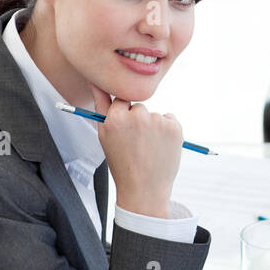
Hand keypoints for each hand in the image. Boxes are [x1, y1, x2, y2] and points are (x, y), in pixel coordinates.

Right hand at [91, 85, 182, 219]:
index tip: (126, 130)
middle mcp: (137, 116)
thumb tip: (95, 80)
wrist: (144, 189)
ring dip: (153, 126)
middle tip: (136, 144)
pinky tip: (160, 147)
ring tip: (148, 149)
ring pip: (155, 115)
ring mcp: (158, 121)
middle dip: (138, 121)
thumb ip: (101, 106)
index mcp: (116, 118)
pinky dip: (167, 130)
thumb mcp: (105, 136)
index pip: (121, 99)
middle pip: (139, 107)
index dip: (123, 115)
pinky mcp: (175, 127)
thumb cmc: (122, 163)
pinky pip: (169, 119)